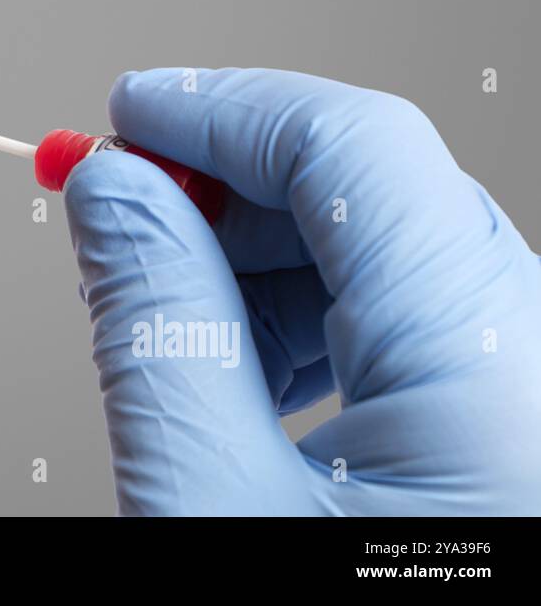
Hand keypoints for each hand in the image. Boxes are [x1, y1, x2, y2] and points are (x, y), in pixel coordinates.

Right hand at [63, 68, 540, 514]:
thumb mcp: (205, 500)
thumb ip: (155, 323)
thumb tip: (111, 190)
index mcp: (492, 378)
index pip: (358, 148)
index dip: (223, 110)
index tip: (129, 115)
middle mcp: (539, 372)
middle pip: (378, 196)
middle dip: (231, 191)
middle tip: (124, 213)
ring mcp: (529, 403)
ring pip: (389, 261)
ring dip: (259, 263)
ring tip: (170, 315)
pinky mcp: (508, 436)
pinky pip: (409, 331)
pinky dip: (306, 324)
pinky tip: (238, 373)